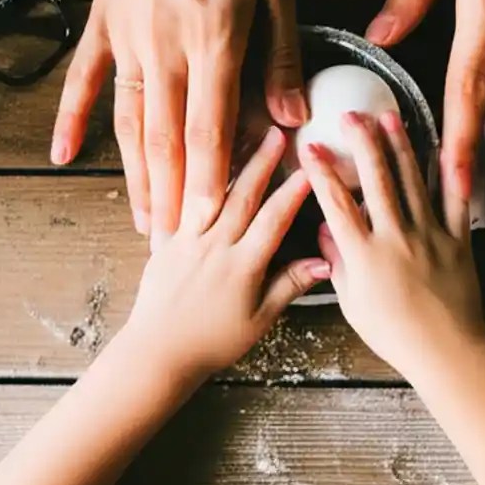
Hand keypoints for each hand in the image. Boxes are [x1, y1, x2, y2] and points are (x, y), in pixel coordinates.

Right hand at [51, 0, 305, 248]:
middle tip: (172, 245)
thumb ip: (283, 57)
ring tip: (141, 219)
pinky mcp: (104, 24)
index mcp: (214, 40)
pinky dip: (72, 119)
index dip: (207, 184)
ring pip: (128, 120)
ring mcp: (128, 38)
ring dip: (134, 174)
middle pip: (165, 139)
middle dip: (170, 198)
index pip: (210, 129)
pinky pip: (84, 80)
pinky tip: (62, 155)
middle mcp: (165, 48)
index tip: (205, 228)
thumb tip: (293, 118)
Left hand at [121, 126, 328, 379]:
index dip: (294, 191)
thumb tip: (325, 261)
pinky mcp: (165, 243)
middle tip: (276, 132)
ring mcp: (187, 241)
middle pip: (243, 196)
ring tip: (238, 135)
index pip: (274, 219)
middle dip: (262, 162)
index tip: (310, 167)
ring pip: (210, 193)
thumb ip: (290, 285)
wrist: (158, 352)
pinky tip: (193, 160)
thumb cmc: (212, 343)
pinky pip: (177, 206)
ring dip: (227, 162)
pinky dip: (187, 182)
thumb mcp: (260, 320)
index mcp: (242, 265)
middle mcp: (215, 246)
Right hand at [299, 110, 484, 379]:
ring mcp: (429, 235)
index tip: (311, 146)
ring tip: (389, 119)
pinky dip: (450, 172)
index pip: (336, 203)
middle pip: (377, 179)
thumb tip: (325, 231)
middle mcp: (395, 238)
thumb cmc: (394, 334)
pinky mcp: (457, 240)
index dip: (322, 171)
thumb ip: (337, 264)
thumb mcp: (352, 304)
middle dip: (363, 142)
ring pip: (413, 180)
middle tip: (353, 116)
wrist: (446, 351)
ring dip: (400, 146)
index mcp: (364, 255)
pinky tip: (443, 147)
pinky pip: (454, 200)